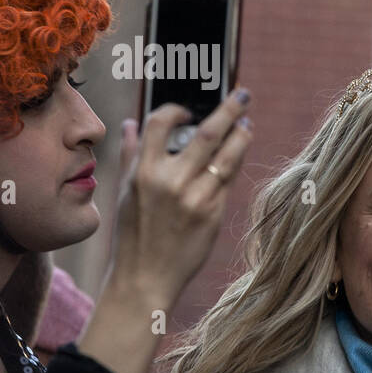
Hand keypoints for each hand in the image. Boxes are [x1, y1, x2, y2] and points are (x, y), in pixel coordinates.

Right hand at [76, 91, 251, 372]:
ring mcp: (194, 197)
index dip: (178, 109)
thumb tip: (131, 123)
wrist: (145, 277)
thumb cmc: (134, 233)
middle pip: (208, 133)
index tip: (189, 107)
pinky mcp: (212, 213)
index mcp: (143, 171)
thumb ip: (132, 154)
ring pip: (228, 156)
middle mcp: (169, 181)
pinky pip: (228, 180)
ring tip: (247, 124)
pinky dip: (235, 162)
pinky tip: (238, 153)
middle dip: (229, 109)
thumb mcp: (124, 192)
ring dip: (242, 135)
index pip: (162, 123)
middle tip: (243, 94)